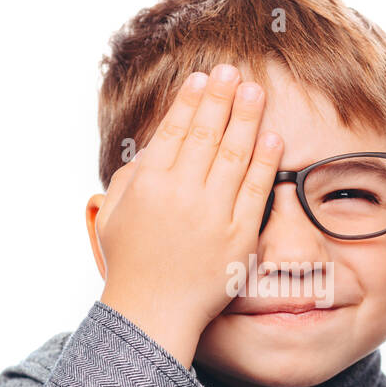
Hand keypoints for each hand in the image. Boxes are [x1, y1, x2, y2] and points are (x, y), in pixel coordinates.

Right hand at [94, 63, 283, 367]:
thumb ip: (128, 179)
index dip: (191, 102)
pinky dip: (266, 162)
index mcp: (148, 185)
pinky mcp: (238, 237)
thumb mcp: (112, 216)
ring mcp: (212, 216)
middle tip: (233, 71)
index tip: (202, 79)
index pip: (174, 132)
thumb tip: (150, 148)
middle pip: (207, 135)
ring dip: (247, 119)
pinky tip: (273, 138)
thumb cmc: (129, 265)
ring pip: (235, 155)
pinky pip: (257, 191)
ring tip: (256, 92)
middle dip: (221, 98)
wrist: (152, 314)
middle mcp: (181, 195)